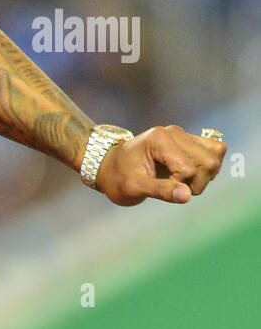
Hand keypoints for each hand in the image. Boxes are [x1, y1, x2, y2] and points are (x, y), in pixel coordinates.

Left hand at [95, 125, 225, 205]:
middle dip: (196, 182)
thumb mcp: (133, 187)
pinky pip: (215, 149)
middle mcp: (174, 132)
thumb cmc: (118, 178)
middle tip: (172, 186)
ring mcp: (183, 134)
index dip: (179, 185)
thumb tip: (186, 196)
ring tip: (181, 180)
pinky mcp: (189, 140)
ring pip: (216, 153)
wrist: (111, 167)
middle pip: (208, 161)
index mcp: (159, 139)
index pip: (187, 168)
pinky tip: (190, 174)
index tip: (160, 187)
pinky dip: (208, 166)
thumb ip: (160, 191)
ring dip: (205, 174)